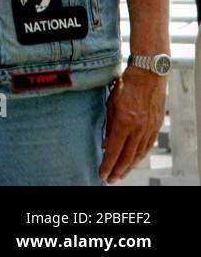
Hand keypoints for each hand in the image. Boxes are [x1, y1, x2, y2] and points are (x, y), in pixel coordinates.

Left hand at [100, 66, 166, 182]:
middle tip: (110, 180)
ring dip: (128, 167)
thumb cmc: (125, 86)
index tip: (102, 174)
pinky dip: (139, 157)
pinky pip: (147, 147)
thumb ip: (107, 125)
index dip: (107, 164)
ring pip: (138, 155)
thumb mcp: (110, 104)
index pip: (113, 150)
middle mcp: (137, 129)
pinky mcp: (155, 127)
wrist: (148, 76)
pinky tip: (133, 162)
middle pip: (126, 157)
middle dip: (117, 171)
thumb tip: (104, 144)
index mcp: (123, 122)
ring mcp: (148, 129)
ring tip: (120, 175)